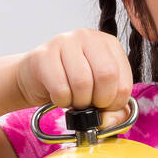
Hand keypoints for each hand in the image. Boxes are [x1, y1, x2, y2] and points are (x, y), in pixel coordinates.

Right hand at [15, 28, 132, 127]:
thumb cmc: (71, 84)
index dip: (115, 103)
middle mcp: (89, 37)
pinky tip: (59, 95)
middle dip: (99, 100)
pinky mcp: (44, 55)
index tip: (104, 106)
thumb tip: (109, 121)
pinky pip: (60, 88)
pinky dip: (61, 101)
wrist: (33, 77)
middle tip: (89, 104)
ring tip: (73, 98)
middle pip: (106, 75)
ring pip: (82, 82)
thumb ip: (114, 111)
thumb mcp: (99, 94)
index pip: (124, 82)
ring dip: (78, 102)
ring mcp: (65, 42)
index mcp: (109, 44)